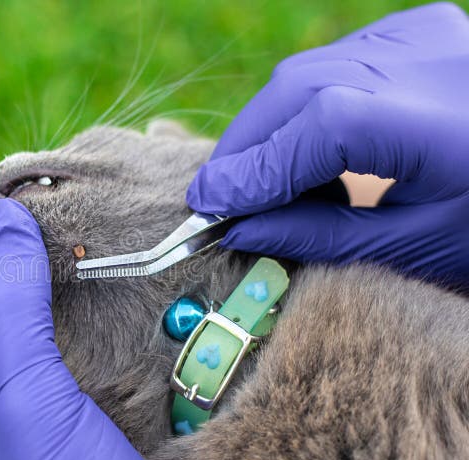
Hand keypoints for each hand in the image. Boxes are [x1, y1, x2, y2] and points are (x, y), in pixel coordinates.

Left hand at [0, 199, 167, 459]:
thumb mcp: (27, 394)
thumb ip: (11, 307)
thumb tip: (0, 216)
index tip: (27, 193)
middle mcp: (27, 394)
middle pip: (28, 304)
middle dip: (50, 254)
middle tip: (87, 201)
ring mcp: (77, 402)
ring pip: (78, 321)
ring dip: (97, 278)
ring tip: (127, 227)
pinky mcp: (125, 408)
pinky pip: (120, 344)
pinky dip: (133, 308)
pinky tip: (160, 282)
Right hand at [187, 2, 468, 288]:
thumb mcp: (417, 245)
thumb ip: (320, 234)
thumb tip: (241, 229)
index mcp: (436, 118)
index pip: (316, 128)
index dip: (252, 170)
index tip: (207, 208)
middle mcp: (425, 57)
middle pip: (298, 88)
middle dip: (245, 147)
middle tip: (213, 199)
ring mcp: (421, 33)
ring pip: (308, 71)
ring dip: (267, 127)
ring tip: (254, 183)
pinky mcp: (418, 29)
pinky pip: (334, 62)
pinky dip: (300, 105)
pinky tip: (300, 147)